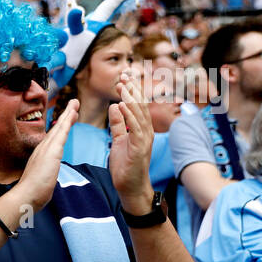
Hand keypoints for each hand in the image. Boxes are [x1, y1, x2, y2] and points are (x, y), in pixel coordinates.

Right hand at [11, 99, 75, 212]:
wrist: (26, 195)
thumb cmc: (33, 193)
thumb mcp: (41, 182)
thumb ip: (44, 178)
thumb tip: (45, 182)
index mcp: (41, 156)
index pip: (54, 138)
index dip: (61, 127)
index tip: (67, 119)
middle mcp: (42, 149)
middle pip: (57, 129)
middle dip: (66, 116)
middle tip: (74, 103)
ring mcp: (46, 148)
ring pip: (60, 127)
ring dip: (68, 114)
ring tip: (75, 103)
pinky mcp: (52, 150)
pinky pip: (62, 132)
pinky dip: (67, 122)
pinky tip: (73, 113)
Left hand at [108, 78, 155, 213]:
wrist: (130, 187)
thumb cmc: (125, 165)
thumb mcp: (118, 140)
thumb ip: (118, 124)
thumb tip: (115, 106)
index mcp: (140, 129)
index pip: (137, 106)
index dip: (131, 91)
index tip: (124, 77)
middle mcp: (145, 132)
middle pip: (140, 106)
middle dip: (133, 89)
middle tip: (125, 74)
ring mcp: (144, 140)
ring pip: (139, 114)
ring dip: (131, 98)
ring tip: (122, 85)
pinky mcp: (140, 149)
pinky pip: (135, 129)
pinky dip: (129, 116)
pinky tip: (122, 105)